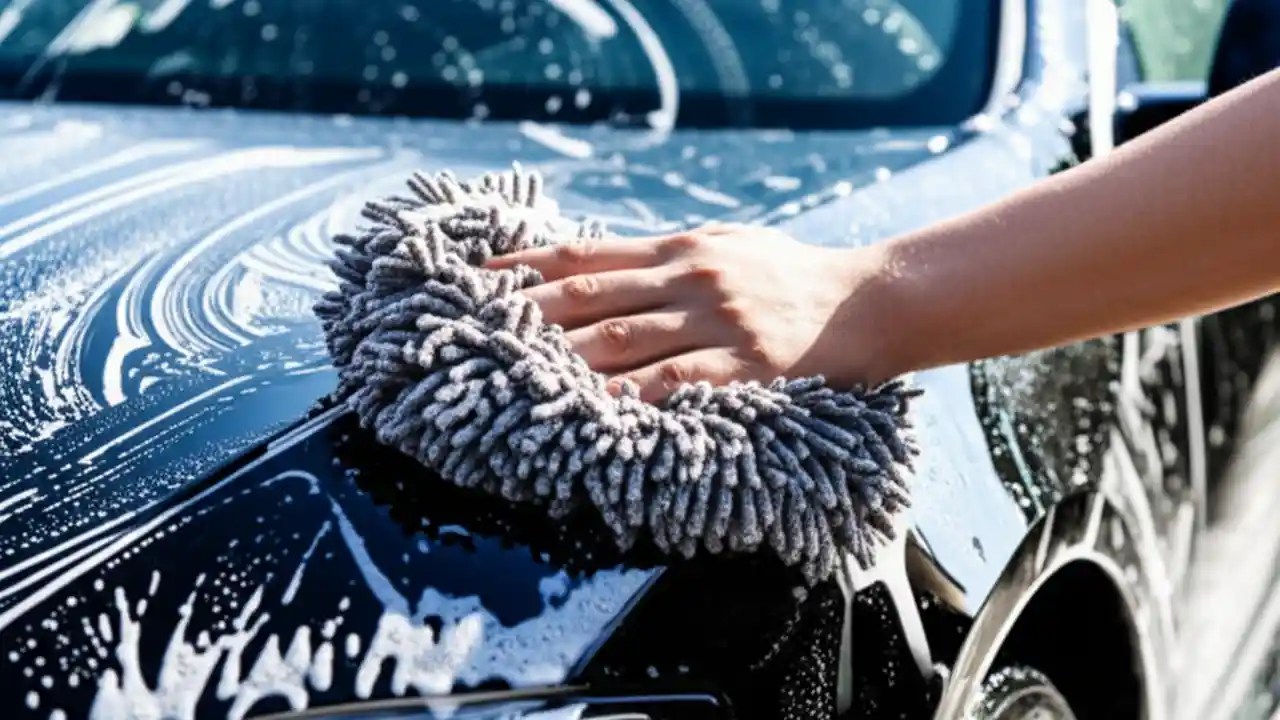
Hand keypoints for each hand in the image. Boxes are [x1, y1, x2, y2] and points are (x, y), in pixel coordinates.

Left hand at [486, 223, 893, 401]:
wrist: (870, 302)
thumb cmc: (791, 276)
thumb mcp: (729, 245)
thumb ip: (666, 254)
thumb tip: (599, 264)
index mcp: (682, 247)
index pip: (589, 253)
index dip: (529, 265)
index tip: (479, 279)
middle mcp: (692, 278)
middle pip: (593, 295)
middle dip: (529, 314)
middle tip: (476, 330)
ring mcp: (717, 322)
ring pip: (624, 339)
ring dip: (564, 357)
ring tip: (515, 373)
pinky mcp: (745, 367)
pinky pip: (676, 384)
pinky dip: (631, 396)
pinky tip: (594, 408)